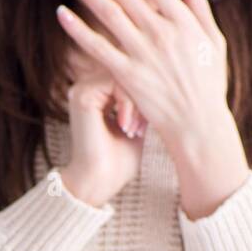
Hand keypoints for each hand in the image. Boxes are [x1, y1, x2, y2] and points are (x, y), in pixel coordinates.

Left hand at [56, 0, 236, 164]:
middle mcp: (162, 34)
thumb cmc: (209, 86)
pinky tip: (62, 14)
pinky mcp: (128, 76)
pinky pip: (98, 49)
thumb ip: (200, 7)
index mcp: (184, 22)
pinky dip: (79, 30)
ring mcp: (143, 55)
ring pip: (109, 13)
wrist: (199, 126)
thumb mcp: (214, 42)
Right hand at [57, 42, 145, 207]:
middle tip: (143, 127)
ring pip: (124, 74)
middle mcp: (87, 85)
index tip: (148, 123)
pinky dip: (127, 104)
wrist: (100, 182)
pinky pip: (115, 83)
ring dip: (137, 101)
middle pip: (128, 68)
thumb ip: (145, 99)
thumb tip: (170, 80)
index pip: (131, 70)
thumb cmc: (121, 160)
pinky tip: (127, 128)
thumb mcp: (139, 122)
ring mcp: (82, 89)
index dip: (148, 90)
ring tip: (135, 129)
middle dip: (144, 96)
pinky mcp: (82, 96)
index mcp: (98, 90)